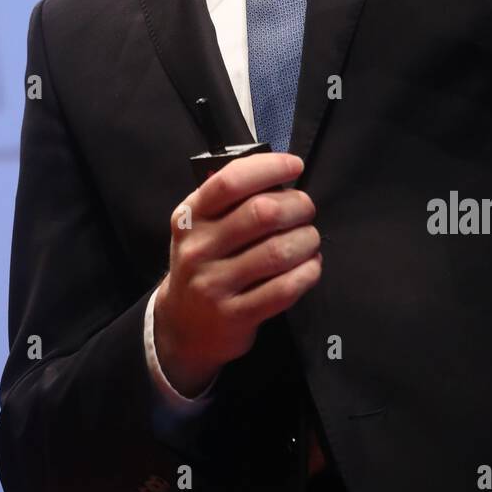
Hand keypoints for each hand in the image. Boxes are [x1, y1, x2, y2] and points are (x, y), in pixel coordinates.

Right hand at [154, 151, 321, 396]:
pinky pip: (284, 289)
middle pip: (262, 213)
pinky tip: (310, 266)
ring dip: (307, 240)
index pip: (230, 181)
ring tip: (310, 239)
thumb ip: (229, 201)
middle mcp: (198, 248)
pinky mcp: (234, 316)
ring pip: (278, 251)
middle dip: (297, 206)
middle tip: (306, 209)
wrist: (181, 326)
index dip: (269, 168)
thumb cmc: (203, 263)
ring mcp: (214, 284)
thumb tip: (279, 173)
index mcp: (189, 217)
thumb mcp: (200, 227)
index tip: (294, 165)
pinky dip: (307, 272)